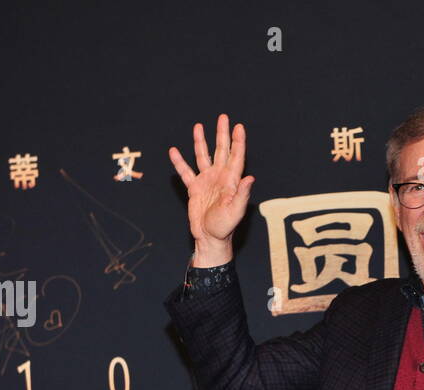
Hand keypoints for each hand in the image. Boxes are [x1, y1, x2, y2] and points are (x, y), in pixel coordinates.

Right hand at [168, 113, 254, 266]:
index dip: (238, 142)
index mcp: (231, 181)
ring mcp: (207, 182)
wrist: (209, 238)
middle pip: (221, 151)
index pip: (236, 156)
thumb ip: (241, 194)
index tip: (239, 126)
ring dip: (201, 142)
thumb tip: (250, 177)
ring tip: (198, 126)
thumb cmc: (224, 227)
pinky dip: (179, 162)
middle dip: (222, 134)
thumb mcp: (235, 211)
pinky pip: (186, 172)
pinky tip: (174, 151)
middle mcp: (219, 178)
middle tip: (223, 118)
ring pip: (203, 157)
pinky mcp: (195, 189)